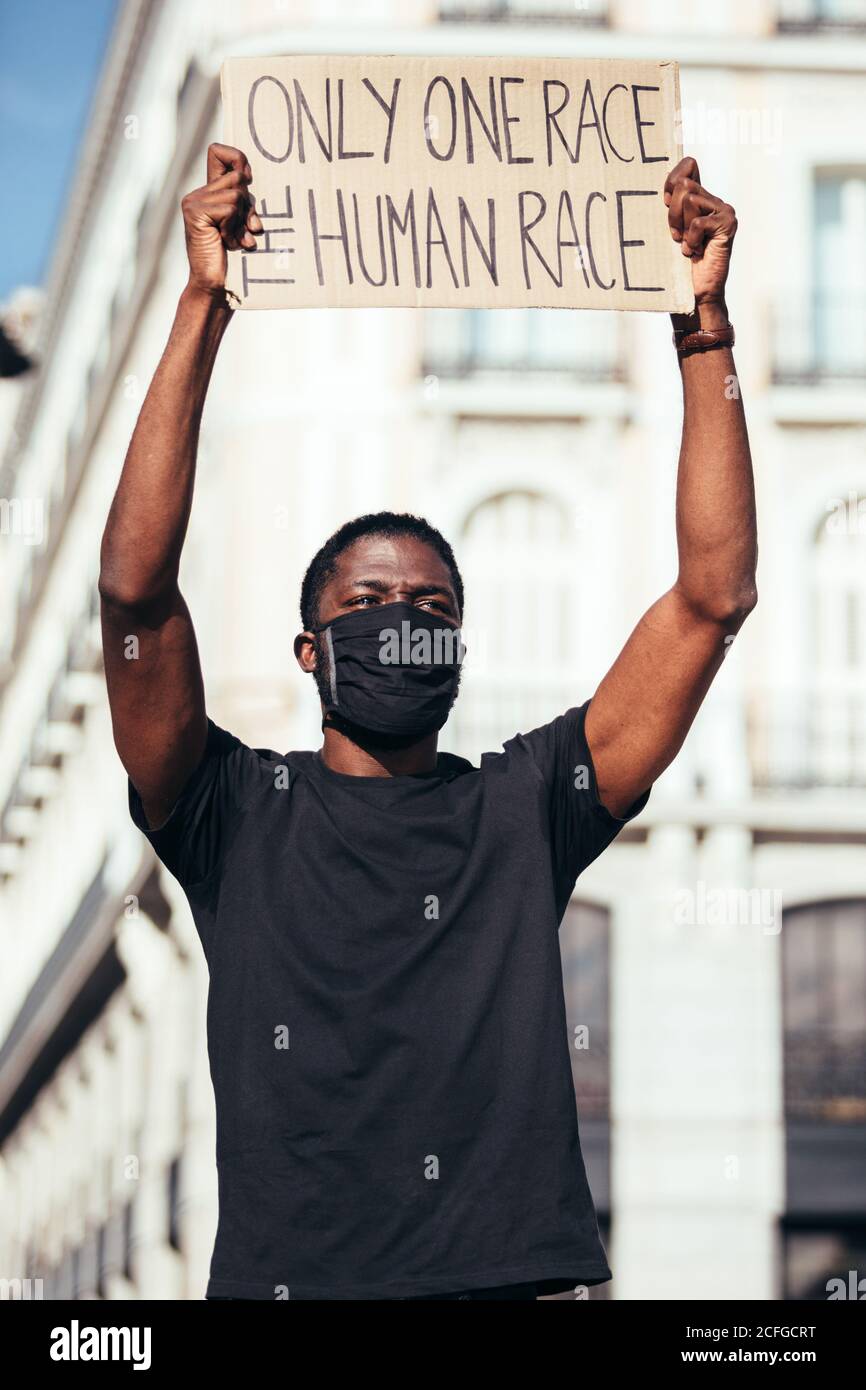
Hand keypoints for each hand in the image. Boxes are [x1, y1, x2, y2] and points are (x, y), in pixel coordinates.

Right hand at [181, 143, 262, 295]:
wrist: (214, 285)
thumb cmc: (232, 257)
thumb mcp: (241, 221)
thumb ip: (242, 200)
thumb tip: (247, 174)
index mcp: (207, 193)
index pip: (219, 151)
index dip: (238, 158)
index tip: (249, 180)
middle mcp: (197, 194)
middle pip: (237, 177)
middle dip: (247, 205)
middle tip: (242, 229)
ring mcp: (193, 202)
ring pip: (236, 194)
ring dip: (242, 220)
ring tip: (234, 239)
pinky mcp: (195, 212)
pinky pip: (230, 208)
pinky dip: (235, 228)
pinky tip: (228, 243)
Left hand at [664, 156, 736, 311]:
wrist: (694, 293)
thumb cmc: (677, 264)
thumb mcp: (667, 229)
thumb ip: (667, 206)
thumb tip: (648, 183)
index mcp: (699, 198)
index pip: (688, 165)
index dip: (672, 180)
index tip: (665, 202)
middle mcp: (713, 200)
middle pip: (684, 184)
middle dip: (673, 213)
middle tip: (676, 236)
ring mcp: (723, 211)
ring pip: (690, 200)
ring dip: (681, 227)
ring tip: (688, 245)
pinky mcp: (728, 224)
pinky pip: (698, 222)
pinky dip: (691, 239)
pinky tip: (695, 252)